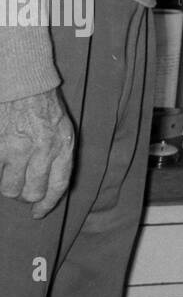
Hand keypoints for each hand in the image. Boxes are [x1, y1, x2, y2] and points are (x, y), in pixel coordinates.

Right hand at [0, 88, 75, 217]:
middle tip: (21, 187)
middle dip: (26, 195)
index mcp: (62, 145)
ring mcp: (17, 149)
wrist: (24, 84)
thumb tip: (50, 189)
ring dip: (9, 185)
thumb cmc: (45, 108)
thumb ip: (60, 156)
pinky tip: (1, 164)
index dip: (47, 204)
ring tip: (10, 172)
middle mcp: (42, 149)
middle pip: (32, 192)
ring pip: (10, 189)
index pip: (58, 185)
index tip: (38, 212)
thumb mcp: (64, 129)